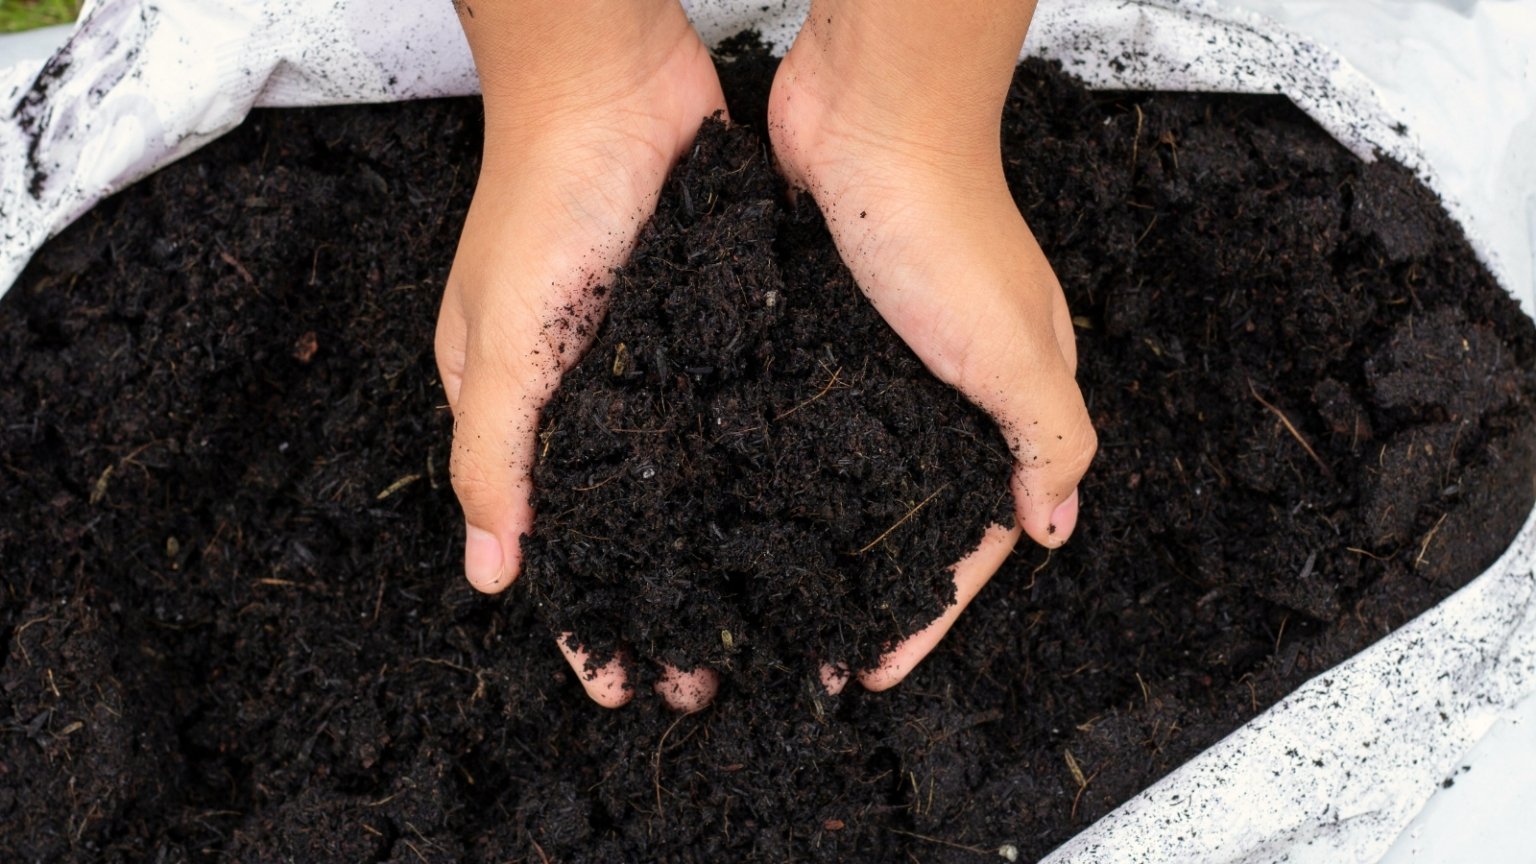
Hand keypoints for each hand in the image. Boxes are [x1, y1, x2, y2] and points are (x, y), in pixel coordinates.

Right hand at [441, 0, 726, 710]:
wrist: (616, 85)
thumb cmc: (541, 206)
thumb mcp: (500, 341)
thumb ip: (494, 454)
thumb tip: (489, 572)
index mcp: (515, 407)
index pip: (545, 543)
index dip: (578, 620)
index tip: (623, 692)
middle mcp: (584, 396)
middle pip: (625, 528)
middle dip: (662, 604)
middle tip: (714, 675)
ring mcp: (650, 362)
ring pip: (684, 484)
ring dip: (714, 551)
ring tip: (765, 616)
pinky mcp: (708, 325)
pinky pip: (728, 414)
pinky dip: (749, 469)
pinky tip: (793, 517)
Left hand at [772, 0, 1096, 692]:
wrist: (867, 116)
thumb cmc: (944, 223)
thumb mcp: (1014, 349)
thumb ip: (1049, 437)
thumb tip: (1059, 523)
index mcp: (1011, 392)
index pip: (982, 532)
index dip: (933, 607)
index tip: (880, 666)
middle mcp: (952, 380)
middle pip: (918, 508)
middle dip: (877, 582)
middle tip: (819, 642)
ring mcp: (887, 352)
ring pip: (862, 468)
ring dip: (827, 530)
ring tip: (775, 587)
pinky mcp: (829, 323)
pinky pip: (816, 412)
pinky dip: (793, 460)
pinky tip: (749, 496)